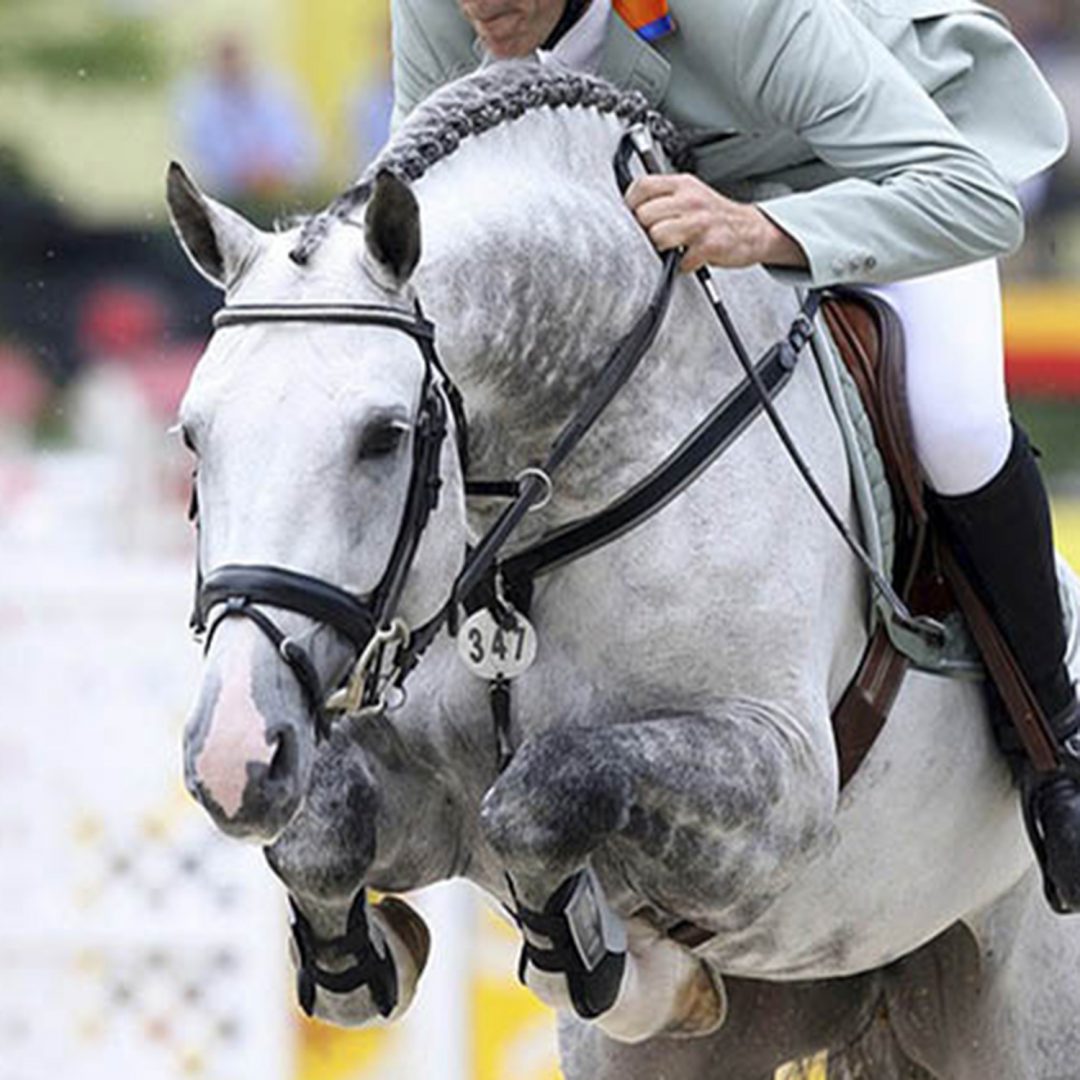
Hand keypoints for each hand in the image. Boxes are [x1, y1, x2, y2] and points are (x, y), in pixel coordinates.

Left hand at [625, 173, 806, 273]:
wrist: (751, 229)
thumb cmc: (714, 216)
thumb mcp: (689, 195)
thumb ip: (662, 198)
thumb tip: (629, 213)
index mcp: (682, 184)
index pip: (642, 187)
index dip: (631, 205)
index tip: (634, 217)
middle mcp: (690, 200)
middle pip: (644, 215)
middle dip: (645, 231)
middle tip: (656, 237)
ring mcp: (700, 222)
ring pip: (657, 235)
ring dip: (660, 249)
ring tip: (671, 248)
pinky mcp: (709, 245)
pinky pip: (680, 260)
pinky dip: (682, 266)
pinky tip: (688, 259)